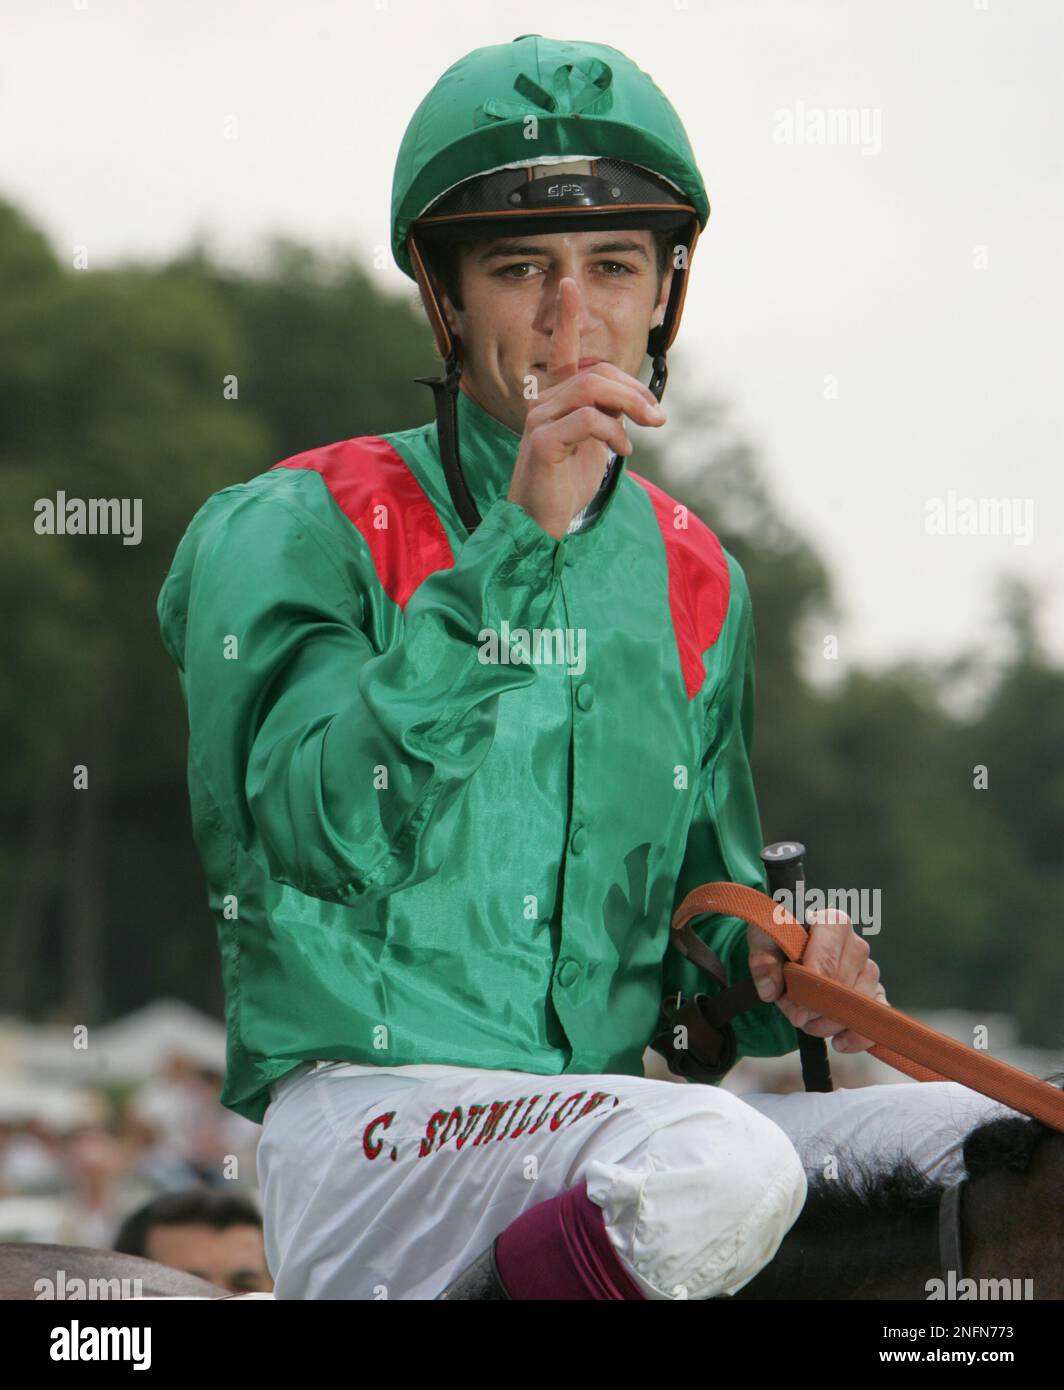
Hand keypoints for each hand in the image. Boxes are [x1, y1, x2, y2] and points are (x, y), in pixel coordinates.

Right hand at [506, 277, 665, 539]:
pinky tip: (622, 450)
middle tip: (658, 415)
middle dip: (634, 388)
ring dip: (630, 404)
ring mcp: (539, 420)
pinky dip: (613, 432)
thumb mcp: (595, 445)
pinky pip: (587, 419)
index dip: (566, 315)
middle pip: (595, 372)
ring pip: (592, 388)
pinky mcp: (541, 441)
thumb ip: (609, 416)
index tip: (569, 283)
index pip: (562, 350)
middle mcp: (543, 402)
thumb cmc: (565, 485)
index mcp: (555, 400)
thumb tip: (636, 402)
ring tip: (648, 427)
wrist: (540, 524)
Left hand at [747, 908, 887, 1052]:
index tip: (793, 1002)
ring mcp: (869, 970)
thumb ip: (763, 961)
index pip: (827, 959)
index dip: (810, 985)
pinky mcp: (875, 993)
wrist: (791, 949)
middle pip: (841, 986)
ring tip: (806, 1022)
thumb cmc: (781, 940)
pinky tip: (839, 1042)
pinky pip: (876, 1018)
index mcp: (833, 924)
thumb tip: (770, 989)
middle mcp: (856, 945)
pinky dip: (859, 1035)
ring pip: (857, 1005)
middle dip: (814, 1007)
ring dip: (829, 1022)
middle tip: (792, 1012)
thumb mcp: (763, 942)